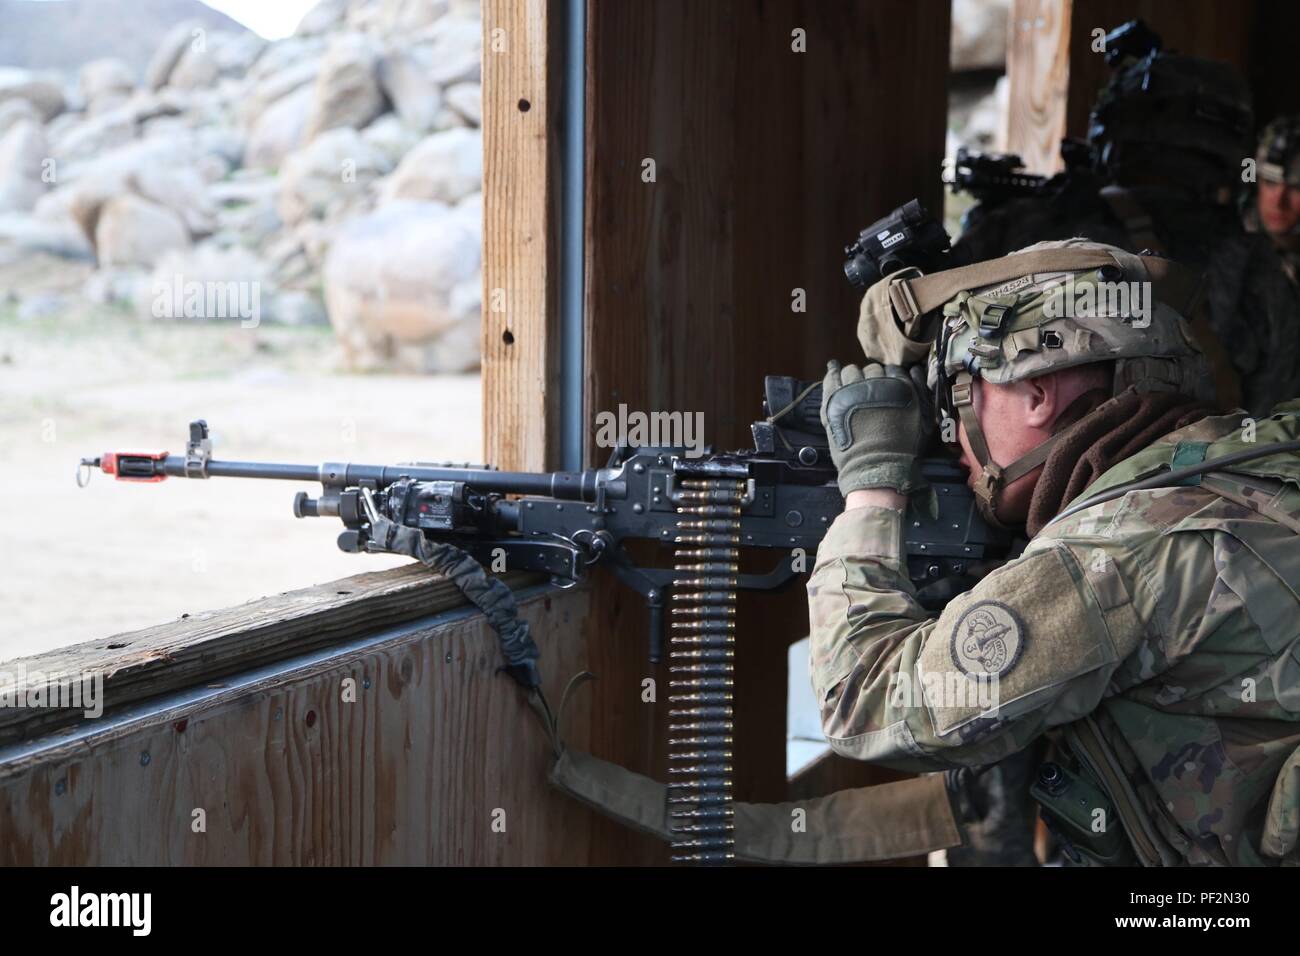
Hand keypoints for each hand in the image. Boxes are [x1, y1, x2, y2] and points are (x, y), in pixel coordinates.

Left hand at [819, 360, 930, 496]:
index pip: (892, 370)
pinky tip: (833, 370)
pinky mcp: (833, 401)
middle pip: (871, 369)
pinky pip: (831, 379)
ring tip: (852, 386)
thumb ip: (920, 391)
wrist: (876, 466)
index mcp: (898, 386)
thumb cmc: (903, 448)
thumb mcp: (924, 420)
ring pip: (851, 371)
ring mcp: (851, 391)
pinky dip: (832, 373)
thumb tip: (914, 370)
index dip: (889, 378)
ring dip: (853, 377)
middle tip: (870, 391)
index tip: (886, 386)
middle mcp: (875, 384)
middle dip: (872, 378)